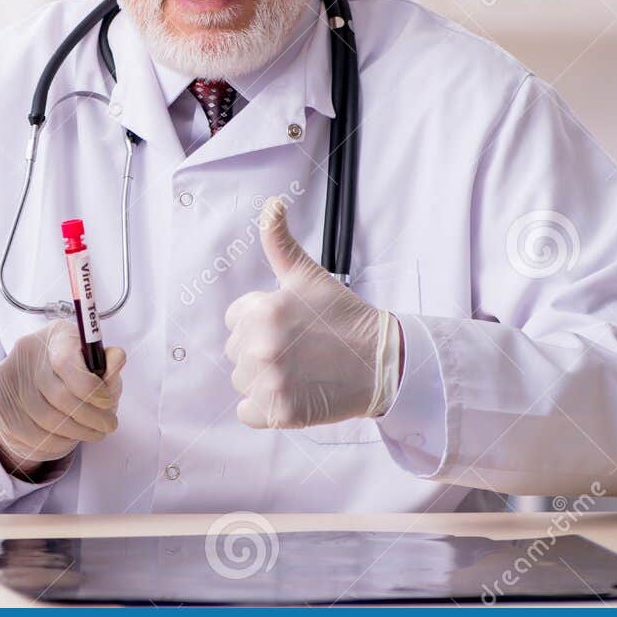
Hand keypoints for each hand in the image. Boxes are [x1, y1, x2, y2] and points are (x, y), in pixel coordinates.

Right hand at [0, 319, 125, 476]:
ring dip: (77, 432)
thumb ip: (108, 365)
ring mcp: (9, 380)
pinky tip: (71, 437)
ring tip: (94, 432)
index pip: (66, 362)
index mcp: (55, 335)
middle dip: (90, 416)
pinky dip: (58, 442)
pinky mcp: (1, 407)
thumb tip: (118, 358)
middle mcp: (26, 352)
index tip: (108, 403)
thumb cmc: (75, 375)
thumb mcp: (96, 366)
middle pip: (58, 395)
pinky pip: (33, 435)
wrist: (37, 390)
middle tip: (108, 426)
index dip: (90, 387)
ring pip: (47, 419)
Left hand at [224, 197, 401, 428]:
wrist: (381, 361)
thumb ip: (279, 242)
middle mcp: (259, 347)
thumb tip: (271, 203)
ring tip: (299, 370)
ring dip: (263, 379)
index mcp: (261, 312)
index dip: (260, 322)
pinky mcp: (279, 412)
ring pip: (242, 382)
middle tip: (299, 349)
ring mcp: (269, 382)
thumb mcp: (308, 275)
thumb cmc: (344, 317)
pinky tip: (292, 393)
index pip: (234, 321)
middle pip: (236, 352)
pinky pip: (248, 413)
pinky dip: (265, 408)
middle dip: (261, 350)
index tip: (290, 326)